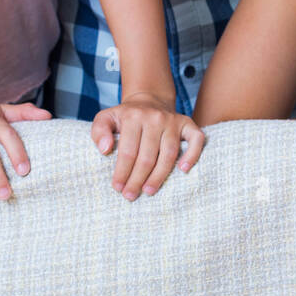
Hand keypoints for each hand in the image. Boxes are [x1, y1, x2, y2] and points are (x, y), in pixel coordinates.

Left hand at [91, 91, 205, 198]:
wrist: (149, 100)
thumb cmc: (126, 116)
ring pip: (169, 153)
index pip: (128, 151)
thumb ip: (99, 131)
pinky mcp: (187, 123)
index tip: (118, 188)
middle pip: (147, 156)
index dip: (122, 172)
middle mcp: (154, 118)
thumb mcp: (106, 118)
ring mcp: (172, 120)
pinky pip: (196, 139)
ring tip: (149, 191)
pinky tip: (183, 170)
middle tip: (130, 195)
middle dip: (138, 179)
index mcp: (133, 117)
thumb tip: (105, 149)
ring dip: (159, 175)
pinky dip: (192, 154)